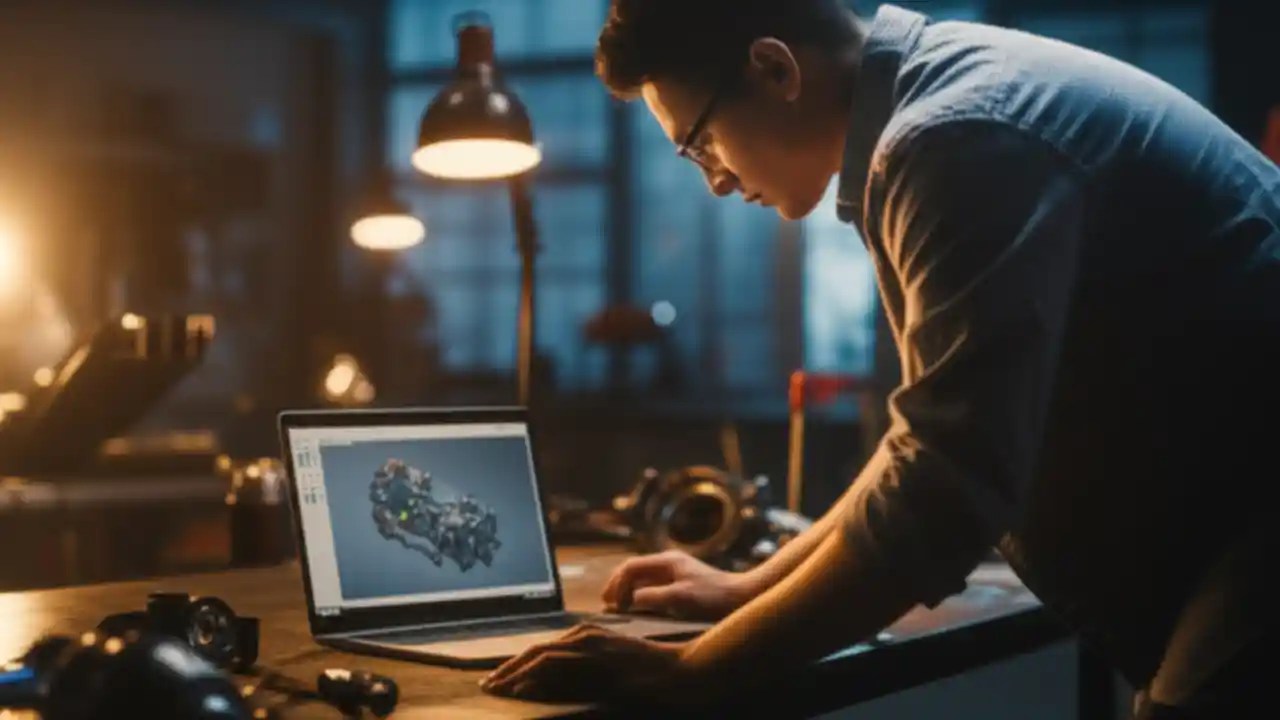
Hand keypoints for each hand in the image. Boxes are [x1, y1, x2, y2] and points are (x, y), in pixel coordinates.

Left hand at [479, 624, 692, 702]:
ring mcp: (591, 646)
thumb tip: (557, 686)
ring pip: (540, 657)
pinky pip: (557, 666)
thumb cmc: (654, 673)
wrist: (683, 673)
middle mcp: (585, 635)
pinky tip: (519, 688)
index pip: (544, 650)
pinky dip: (534, 676)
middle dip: (508, 669)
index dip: (518, 665)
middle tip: (487, 685)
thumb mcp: (614, 671)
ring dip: (513, 673)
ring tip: (494, 688)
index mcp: (588, 636)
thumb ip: (587, 674)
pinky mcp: (597, 659)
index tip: (499, 680)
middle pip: (535, 651)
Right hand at [602, 550, 756, 620]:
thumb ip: (651, 597)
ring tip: (618, 607)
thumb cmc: (713, 597)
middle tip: (606, 604)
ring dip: (628, 591)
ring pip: (643, 578)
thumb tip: (628, 600)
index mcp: (667, 561)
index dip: (616, 585)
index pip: (630, 567)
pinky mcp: (684, 584)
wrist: (744, 597)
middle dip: (618, 585)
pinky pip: (654, 586)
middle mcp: (670, 563)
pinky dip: (641, 595)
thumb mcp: (680, 598)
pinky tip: (640, 608)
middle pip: (634, 569)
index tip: (613, 606)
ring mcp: (677, 572)